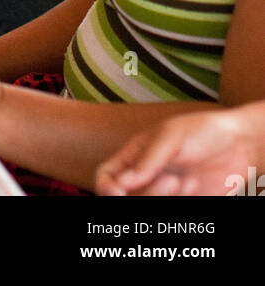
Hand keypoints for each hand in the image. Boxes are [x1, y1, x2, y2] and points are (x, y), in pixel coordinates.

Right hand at [96, 108, 254, 197]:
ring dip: (164, 199)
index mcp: (134, 154)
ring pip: (148, 209)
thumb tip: (122, 181)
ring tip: (187, 182)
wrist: (240, 145)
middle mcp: (145, 176)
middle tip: (172, 182)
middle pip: (126, 199)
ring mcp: (163, 193)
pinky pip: (169, 215)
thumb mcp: (171, 136)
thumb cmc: (204, 131)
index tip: (121, 192)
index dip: (107, 189)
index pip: (106, 177)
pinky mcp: (182, 205)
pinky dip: (180, 203)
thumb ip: (146, 158)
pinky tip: (195, 186)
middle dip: (148, 194)